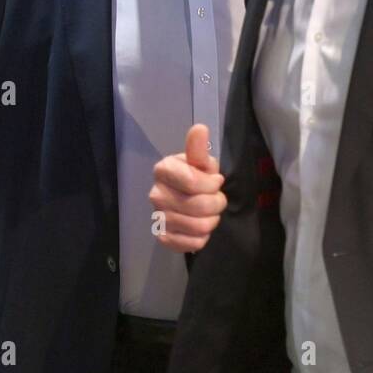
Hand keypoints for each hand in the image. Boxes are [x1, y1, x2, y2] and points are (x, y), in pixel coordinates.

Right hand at [150, 124, 226, 252]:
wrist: (188, 198)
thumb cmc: (196, 176)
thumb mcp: (200, 162)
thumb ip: (198, 149)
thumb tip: (200, 129)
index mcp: (163, 170)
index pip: (192, 182)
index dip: (211, 184)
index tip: (216, 181)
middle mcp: (155, 194)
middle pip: (198, 206)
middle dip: (216, 203)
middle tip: (217, 199)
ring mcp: (157, 217)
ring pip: (198, 226)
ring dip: (212, 221)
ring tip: (210, 213)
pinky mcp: (163, 238)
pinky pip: (191, 243)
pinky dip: (202, 238)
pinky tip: (201, 228)